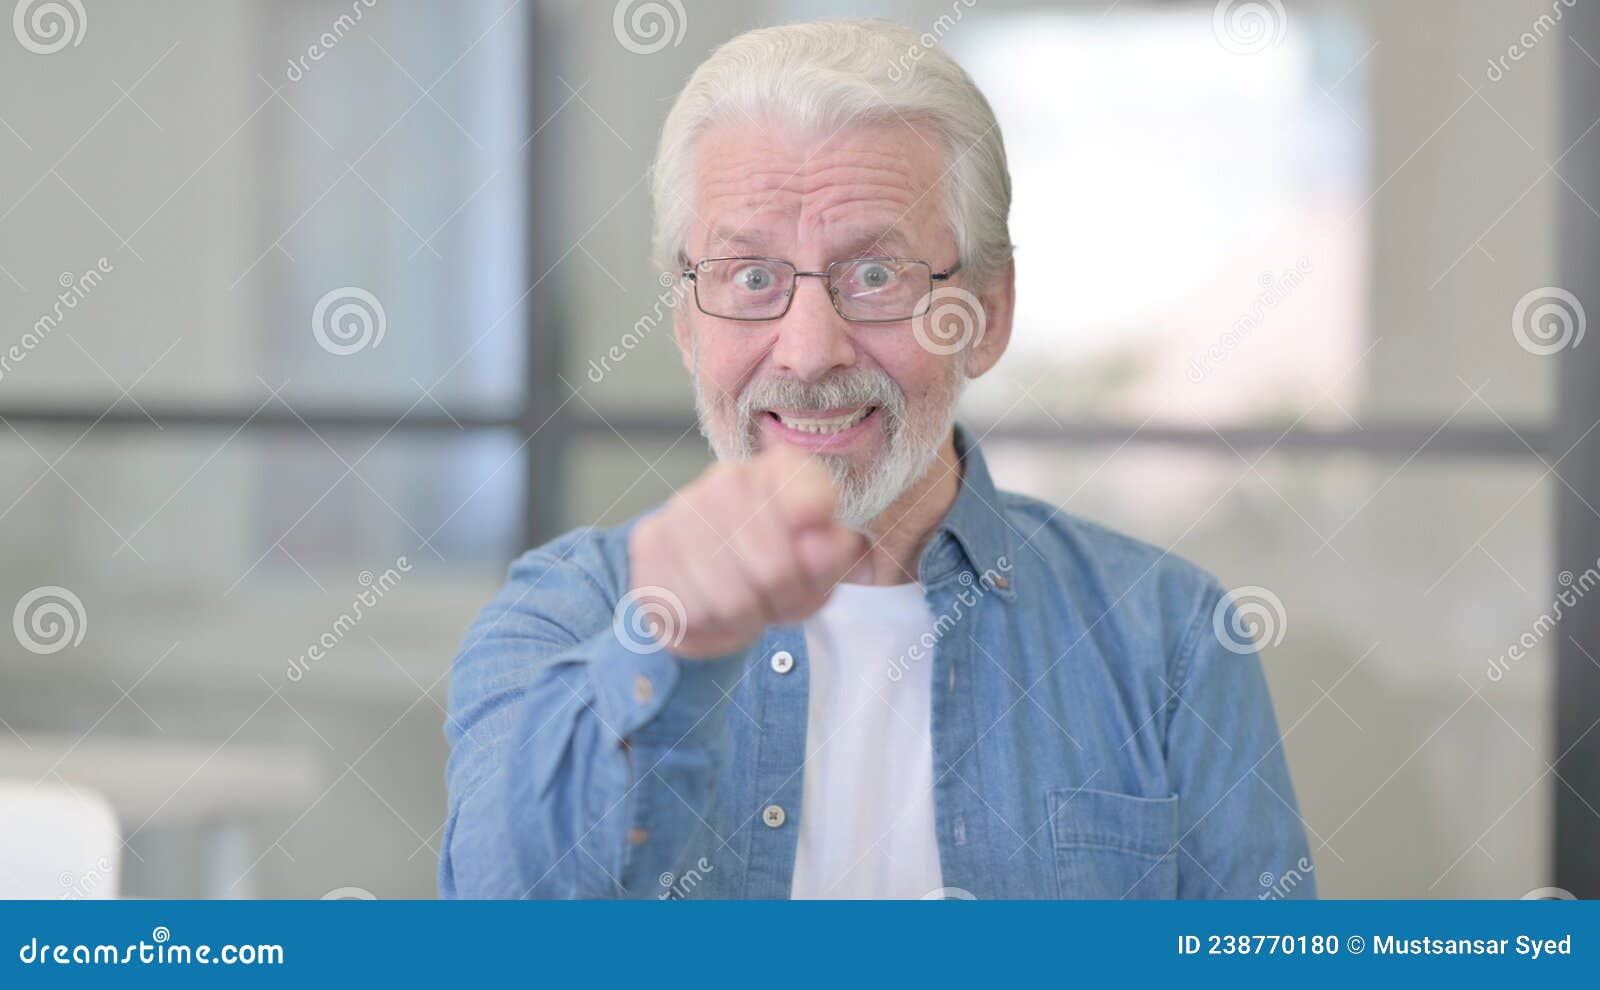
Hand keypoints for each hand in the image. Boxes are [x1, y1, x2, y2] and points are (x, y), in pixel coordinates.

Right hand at [627, 445, 869, 658]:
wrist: (708, 577)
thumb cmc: (775, 564)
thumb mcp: (821, 561)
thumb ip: (831, 552)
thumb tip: (819, 548)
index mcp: (783, 470)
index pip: (812, 502)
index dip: (824, 553)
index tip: (820, 562)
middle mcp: (728, 479)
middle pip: (774, 568)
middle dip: (784, 600)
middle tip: (782, 599)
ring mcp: (682, 509)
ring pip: (731, 598)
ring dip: (748, 617)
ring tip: (749, 605)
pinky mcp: (648, 545)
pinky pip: (692, 611)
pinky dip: (712, 626)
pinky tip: (716, 610)